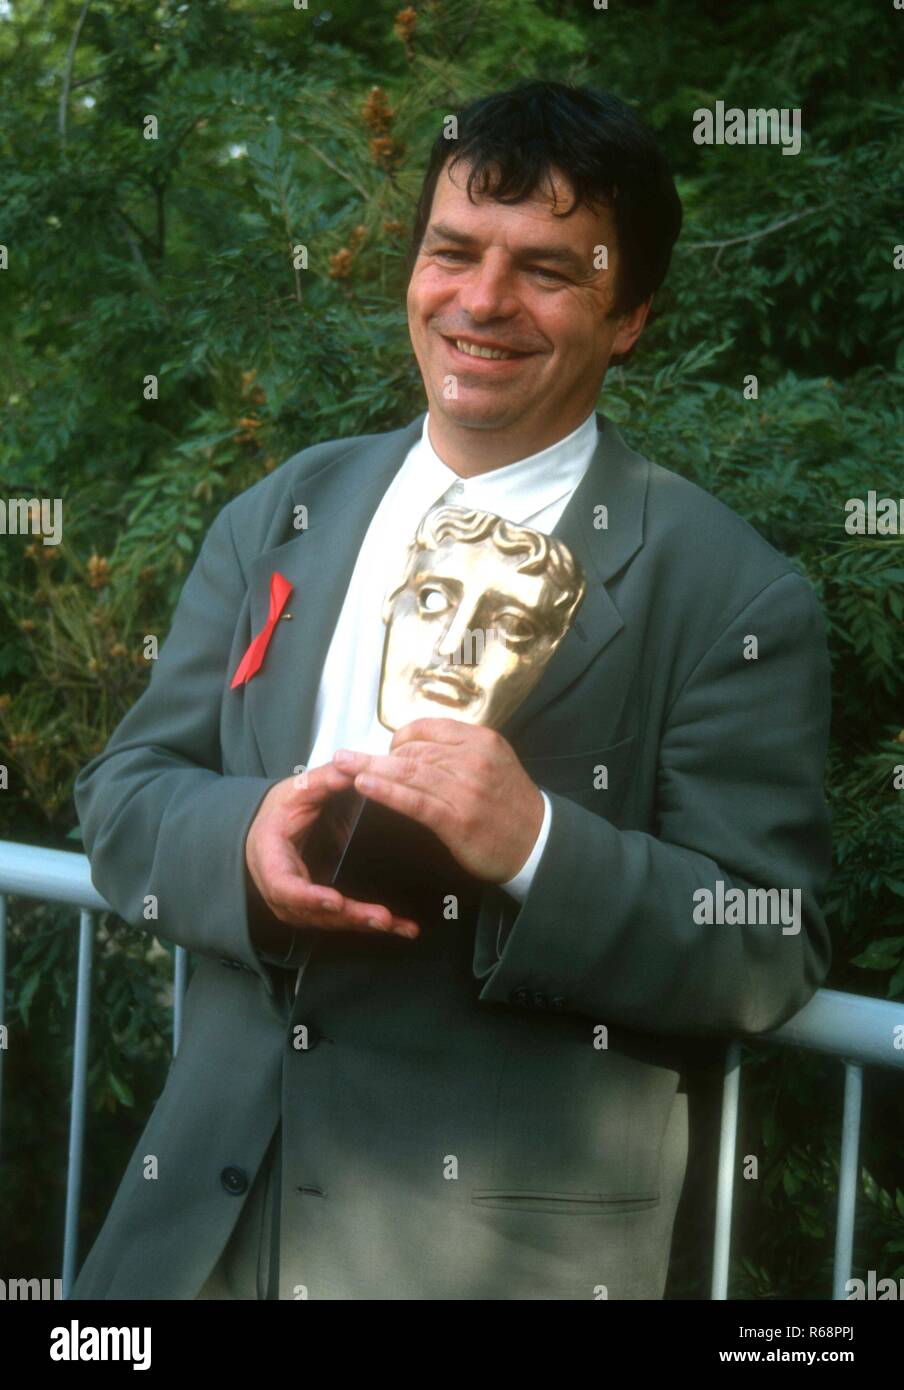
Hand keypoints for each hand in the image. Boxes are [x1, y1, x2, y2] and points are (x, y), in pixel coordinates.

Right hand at [244, 762, 419, 943]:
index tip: (334, 900)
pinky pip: (345, 919)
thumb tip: (351, 769)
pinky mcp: (320, 909)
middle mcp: (283, 890)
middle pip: (314, 912)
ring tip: (399, 924)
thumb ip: (322, 780)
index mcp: (270, 858)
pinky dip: (374, 923)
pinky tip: (403, 927)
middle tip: (382, 918)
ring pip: (333, 921)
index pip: (285, 886)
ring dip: (366, 924)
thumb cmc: (281, 811)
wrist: (272, 829)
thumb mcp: (297, 790)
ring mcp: (300, 905)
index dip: (309, 897)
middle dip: (350, 916)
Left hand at [332, 719, 543, 882]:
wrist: (538, 843)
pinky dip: (385, 791)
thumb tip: (414, 749)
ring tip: (341, 766)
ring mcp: (465, 789)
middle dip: (378, 757)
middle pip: (413, 750)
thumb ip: (459, 751)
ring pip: (408, 772)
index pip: (426, 728)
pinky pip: (414, 800)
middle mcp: (473, 759)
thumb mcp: (494, 763)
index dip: (398, 739)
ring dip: (369, 768)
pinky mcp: (456, 819)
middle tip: (348, 762)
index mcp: (481, 740)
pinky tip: (363, 785)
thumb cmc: (510, 805)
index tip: (386, 751)